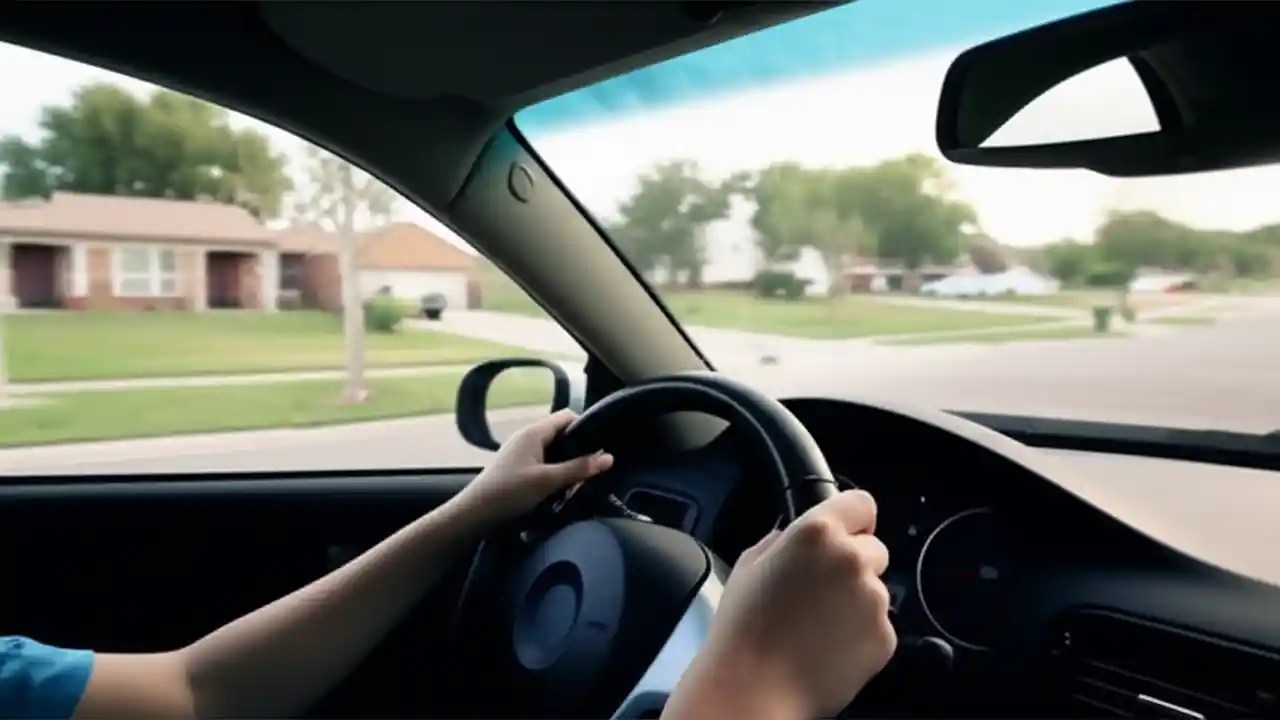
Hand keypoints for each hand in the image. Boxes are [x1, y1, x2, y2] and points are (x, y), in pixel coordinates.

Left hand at [452, 409, 613, 526]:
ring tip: (580, 481)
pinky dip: (555, 471)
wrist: (475, 513)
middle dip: (579, 449)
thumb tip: (609, 457)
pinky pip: (543, 462)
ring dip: (567, 463)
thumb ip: (578, 468)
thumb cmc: (509, 492)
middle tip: (593, 468)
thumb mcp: (547, 481)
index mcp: (534, 432)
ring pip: (553, 450)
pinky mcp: (517, 466)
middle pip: (561, 434)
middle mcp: (527, 437)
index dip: (586, 427)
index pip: (567, 416)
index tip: (601, 447)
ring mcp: (521, 451)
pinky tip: (561, 488)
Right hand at [666, 490, 895, 719]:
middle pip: (874, 548)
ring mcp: (873, 600)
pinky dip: (860, 635)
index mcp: (816, 533)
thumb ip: (782, 540)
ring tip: (817, 625)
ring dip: (856, 602)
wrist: (754, 687)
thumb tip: (795, 536)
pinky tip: (827, 646)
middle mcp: (851, 560)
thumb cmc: (744, 629)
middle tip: (820, 591)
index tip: (847, 533)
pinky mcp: (885, 637)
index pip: (861, 504)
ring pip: (877, 590)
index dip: (853, 520)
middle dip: (854, 564)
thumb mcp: (750, 564)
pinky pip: (879, 626)